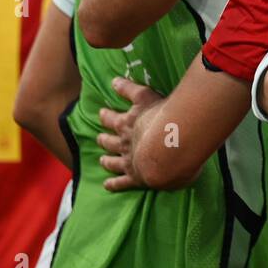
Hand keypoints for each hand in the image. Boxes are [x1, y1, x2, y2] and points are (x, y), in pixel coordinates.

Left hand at [97, 76, 162, 191]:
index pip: (113, 119)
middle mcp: (124, 142)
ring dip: (107, 161)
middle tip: (99, 138)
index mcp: (128, 123)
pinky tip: (107, 186)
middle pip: (110, 141)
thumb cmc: (162, 119)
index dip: (106, 116)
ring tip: (102, 160)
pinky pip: (121, 182)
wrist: (169, 148)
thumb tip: (114, 81)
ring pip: (113, 162)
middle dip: (104, 139)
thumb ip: (131, 89)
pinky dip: (113, 184)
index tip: (101, 113)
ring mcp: (128, 161)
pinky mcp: (135, 177)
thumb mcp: (147, 96)